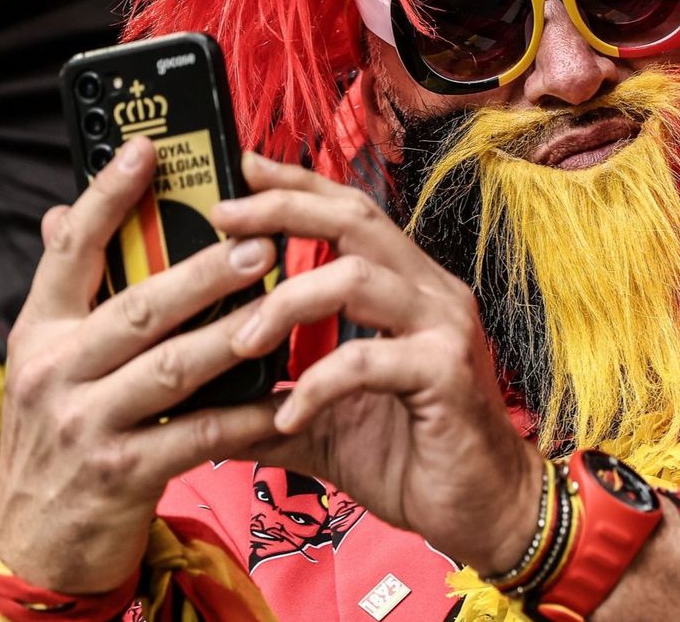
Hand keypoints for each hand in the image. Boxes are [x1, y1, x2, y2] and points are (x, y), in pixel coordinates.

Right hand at [0, 137, 285, 594]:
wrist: (37, 549)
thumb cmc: (61, 441)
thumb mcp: (46, 364)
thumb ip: (67, 294)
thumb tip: (62, 211)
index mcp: (39, 332)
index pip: (71, 252)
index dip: (108, 197)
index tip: (148, 148)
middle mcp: (53, 372)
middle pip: (136, 306)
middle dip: (201, 271)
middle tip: (261, 242)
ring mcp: (85, 424)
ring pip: (171, 368)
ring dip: (233, 335)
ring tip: (282, 305)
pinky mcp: (120, 475)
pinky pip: (197, 436)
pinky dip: (246, 417)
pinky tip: (285, 400)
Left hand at [214, 154, 544, 574]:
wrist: (483, 512)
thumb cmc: (411, 459)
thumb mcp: (323, 423)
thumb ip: (266, 404)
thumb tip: (196, 407)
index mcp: (407, 288)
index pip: (350, 212)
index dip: (297, 184)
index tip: (242, 168)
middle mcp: (430, 292)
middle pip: (355, 220)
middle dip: (284, 209)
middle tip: (224, 218)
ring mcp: (443, 328)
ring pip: (358, 278)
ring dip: (287, 302)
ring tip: (239, 341)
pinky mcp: (446, 374)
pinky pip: (368, 361)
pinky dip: (316, 384)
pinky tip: (287, 415)